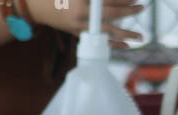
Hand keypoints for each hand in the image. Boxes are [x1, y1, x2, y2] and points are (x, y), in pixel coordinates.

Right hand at [25, 0, 144, 46]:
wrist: (35, 5)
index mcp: (81, 0)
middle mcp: (82, 15)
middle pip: (110, 14)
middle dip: (128, 12)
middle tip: (141, 8)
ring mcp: (80, 26)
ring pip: (107, 31)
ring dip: (125, 34)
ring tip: (140, 37)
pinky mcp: (78, 33)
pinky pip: (97, 40)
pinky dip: (112, 44)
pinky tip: (124, 46)